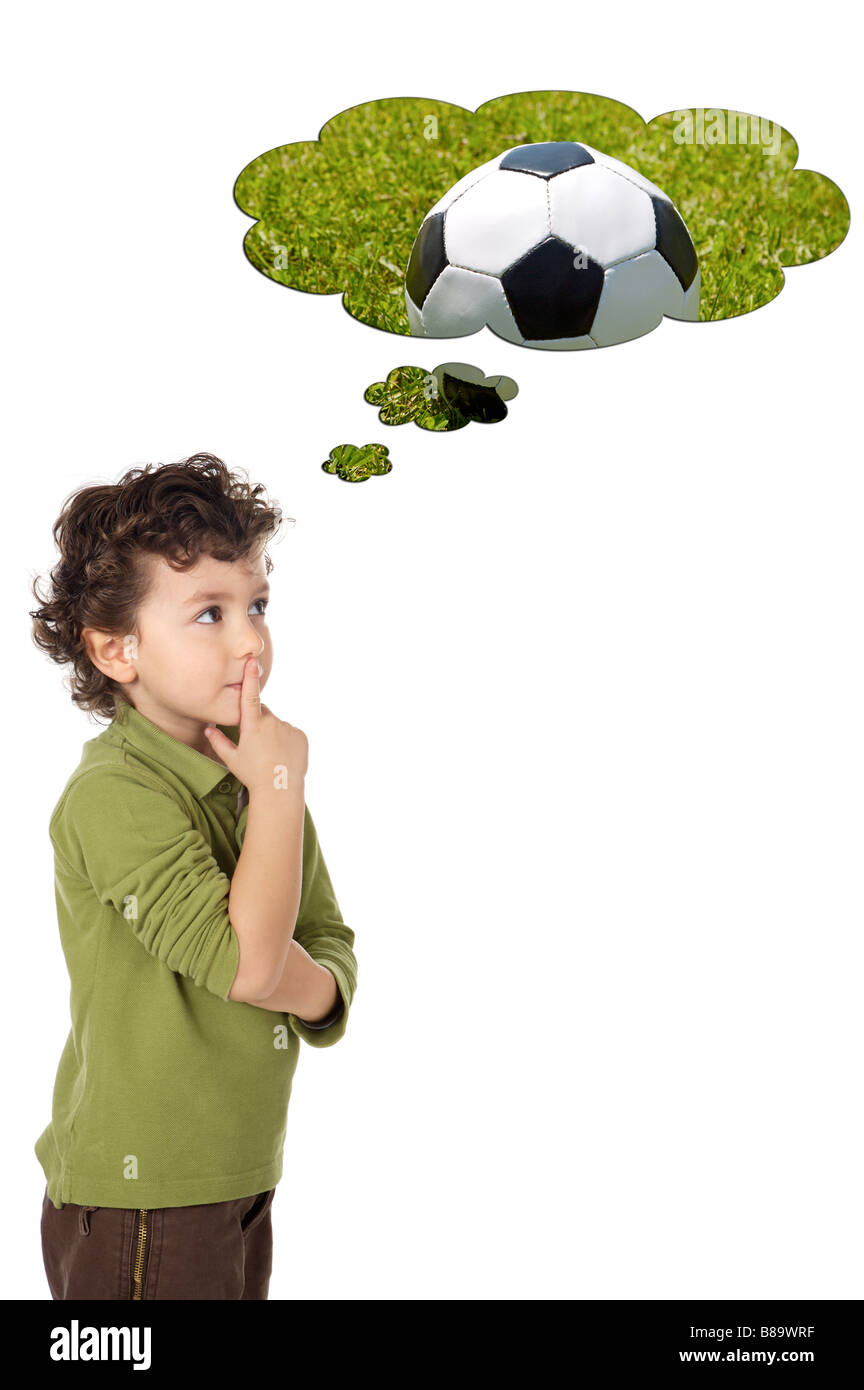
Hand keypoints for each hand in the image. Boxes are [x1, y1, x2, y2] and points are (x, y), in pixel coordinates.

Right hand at [204, 656, 307, 795]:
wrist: (280, 789)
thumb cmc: (252, 775)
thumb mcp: (232, 759)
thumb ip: (219, 742)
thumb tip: (209, 729)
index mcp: (253, 726)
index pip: (250, 697)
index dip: (250, 678)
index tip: (252, 661)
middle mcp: (272, 723)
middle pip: (263, 713)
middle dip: (259, 722)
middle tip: (257, 743)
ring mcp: (288, 728)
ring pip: (277, 724)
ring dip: (273, 732)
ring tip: (271, 753)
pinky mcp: (300, 735)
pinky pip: (290, 732)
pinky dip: (287, 739)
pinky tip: (282, 755)